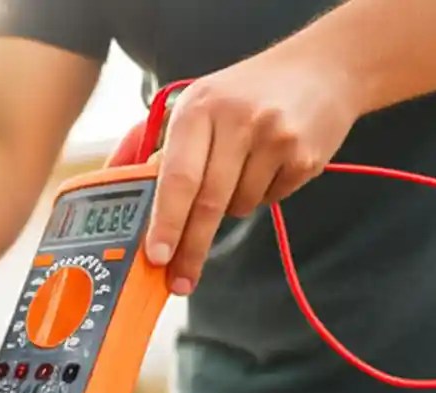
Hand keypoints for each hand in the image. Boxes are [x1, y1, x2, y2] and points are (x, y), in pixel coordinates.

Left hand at [144, 53, 358, 293]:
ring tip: (238, 172)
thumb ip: (149, 140)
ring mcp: (276, 138)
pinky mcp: (305, 156)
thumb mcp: (195, 103)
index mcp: (199, 108)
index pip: (178, 177)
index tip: (156, 255)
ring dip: (230, 208)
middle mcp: (237, 121)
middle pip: (208, 203)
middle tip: (179, 281)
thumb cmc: (243, 93)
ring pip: (239, 206)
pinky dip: (261, 194)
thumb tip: (111, 176)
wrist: (324, 67)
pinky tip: (267, 164)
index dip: (166, 221)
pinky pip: (270, 199)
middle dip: (191, 248)